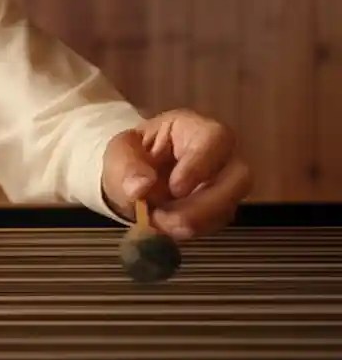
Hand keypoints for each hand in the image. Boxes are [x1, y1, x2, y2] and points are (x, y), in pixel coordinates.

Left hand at [101, 108, 251, 239]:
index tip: (176, 189)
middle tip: (170, 219)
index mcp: (195, 128)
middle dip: (206, 205)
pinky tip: (168, 228)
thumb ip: (126, 166)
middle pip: (240, 176)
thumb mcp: (118, 153)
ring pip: (231, 205)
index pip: (216, 139)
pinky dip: (193, 231)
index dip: (201, 165)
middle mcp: (220, 155)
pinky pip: (217, 223)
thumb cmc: (131, 157)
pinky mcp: (221, 209)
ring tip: (161, 224)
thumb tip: (140, 187)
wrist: (132, 182)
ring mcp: (225, 183)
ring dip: (197, 222)